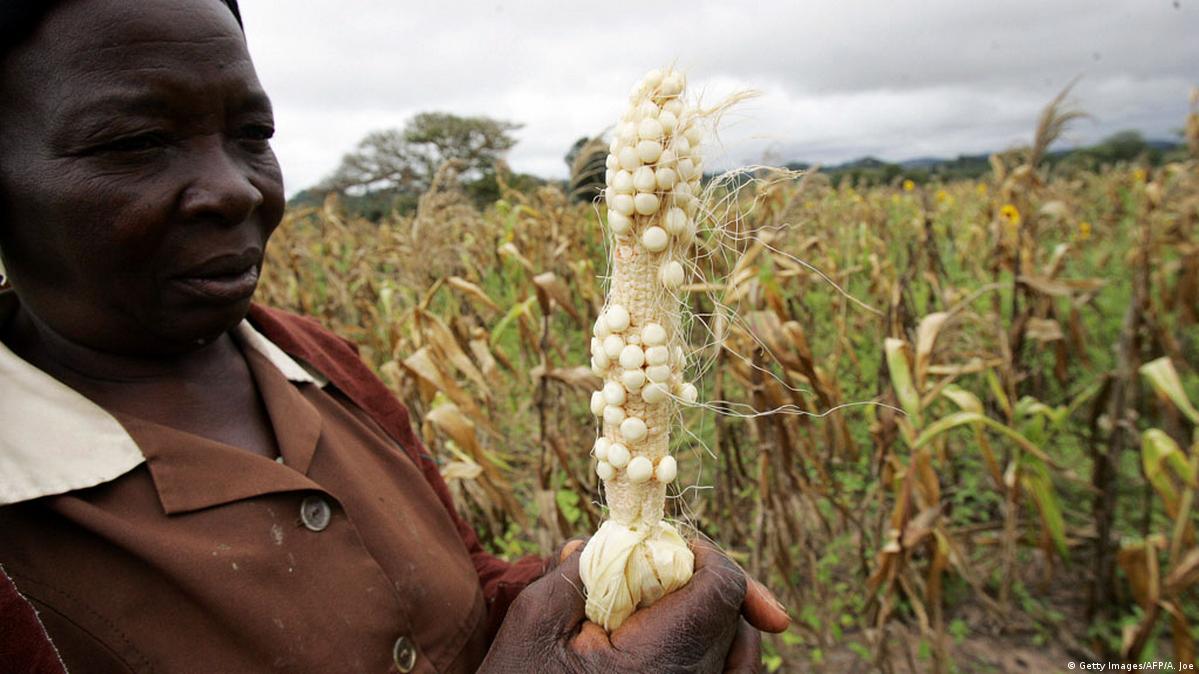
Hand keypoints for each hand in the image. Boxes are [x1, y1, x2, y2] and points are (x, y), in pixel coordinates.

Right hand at [480, 539, 788, 673]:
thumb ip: (577, 572)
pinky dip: (715, 657)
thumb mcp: (535, 622)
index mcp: (660, 661)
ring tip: (670, 611)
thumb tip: (607, 540)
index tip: (666, 548)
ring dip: (717, 624)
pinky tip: (676, 645)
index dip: (703, 555)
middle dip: (704, 586)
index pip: (723, 589)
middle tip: (662, 578)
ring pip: (741, 656)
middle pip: (735, 620)